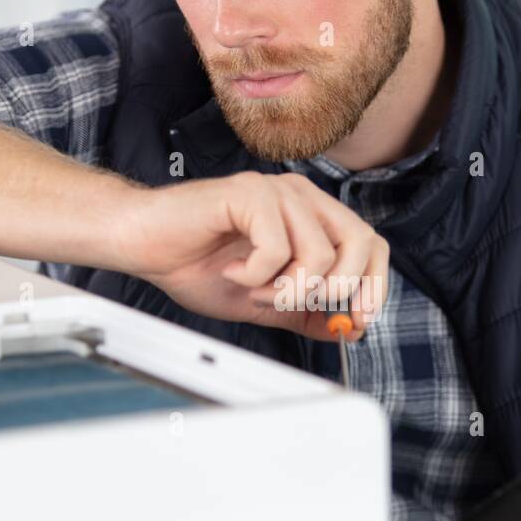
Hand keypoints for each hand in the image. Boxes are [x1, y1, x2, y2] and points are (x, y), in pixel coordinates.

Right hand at [118, 171, 388, 341]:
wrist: (146, 246)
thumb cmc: (197, 265)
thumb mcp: (266, 301)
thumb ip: (308, 312)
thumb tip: (349, 330)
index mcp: (312, 216)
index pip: (371, 244)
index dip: (374, 284)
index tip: (356, 320)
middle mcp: (302, 197)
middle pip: (359, 242)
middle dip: (334, 289)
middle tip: (293, 305)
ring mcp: (277, 191)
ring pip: (319, 252)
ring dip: (285, 288)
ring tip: (252, 288)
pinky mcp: (249, 194)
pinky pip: (276, 247)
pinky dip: (255, 274)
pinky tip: (232, 270)